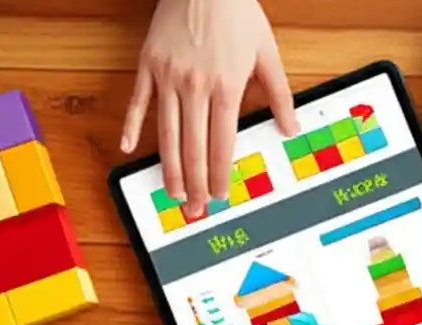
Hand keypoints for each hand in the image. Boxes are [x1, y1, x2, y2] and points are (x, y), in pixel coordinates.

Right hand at [122, 0, 297, 216]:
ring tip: (172, 191)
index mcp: (226, 87)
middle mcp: (195, 87)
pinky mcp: (148, 65)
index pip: (222, 144)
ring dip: (169, 167)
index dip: (220, 173)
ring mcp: (168, 77)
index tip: (220, 194)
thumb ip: (279, 94)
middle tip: (195, 208)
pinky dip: (132, 126)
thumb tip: (291, 128)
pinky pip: (138, 102)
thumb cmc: (237, 13)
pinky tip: (129, 149)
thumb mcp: (267, 52)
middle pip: (194, 147)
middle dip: (195, 182)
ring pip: (167, 133)